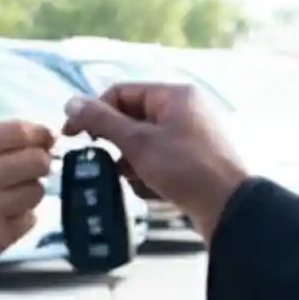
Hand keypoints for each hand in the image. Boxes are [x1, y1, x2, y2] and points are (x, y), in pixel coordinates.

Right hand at [0, 120, 54, 291]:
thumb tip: (42, 138)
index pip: (21, 132)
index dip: (41, 135)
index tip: (45, 140)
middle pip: (37, 161)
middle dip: (40, 162)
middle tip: (30, 168)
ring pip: (36, 191)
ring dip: (28, 191)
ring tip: (6, 195)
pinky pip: (29, 219)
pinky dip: (20, 216)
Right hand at [61, 83, 248, 240]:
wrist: (227, 207)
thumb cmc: (185, 168)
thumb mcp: (138, 143)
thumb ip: (102, 121)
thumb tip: (71, 103)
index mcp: (173, 95)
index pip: (121, 92)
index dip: (93, 111)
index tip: (73, 134)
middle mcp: (184, 110)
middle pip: (132, 116)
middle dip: (113, 139)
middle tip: (97, 158)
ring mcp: (190, 135)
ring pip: (143, 140)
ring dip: (128, 157)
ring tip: (123, 175)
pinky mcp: (192, 160)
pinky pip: (158, 157)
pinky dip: (145, 169)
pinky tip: (142, 186)